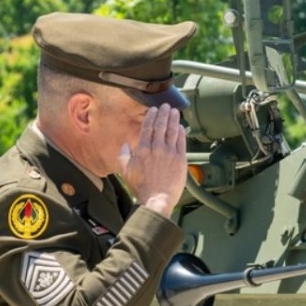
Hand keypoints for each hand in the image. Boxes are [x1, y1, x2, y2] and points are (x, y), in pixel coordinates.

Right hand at [119, 103, 186, 217]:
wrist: (157, 199)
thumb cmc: (140, 187)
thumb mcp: (125, 171)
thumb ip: (124, 155)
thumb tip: (126, 144)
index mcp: (142, 149)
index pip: (147, 128)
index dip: (151, 117)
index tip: (153, 109)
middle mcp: (156, 148)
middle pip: (161, 126)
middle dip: (164, 113)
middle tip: (166, 106)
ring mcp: (170, 153)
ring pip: (172, 131)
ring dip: (174, 119)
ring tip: (175, 111)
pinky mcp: (180, 159)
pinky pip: (181, 142)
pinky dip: (181, 132)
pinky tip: (181, 126)